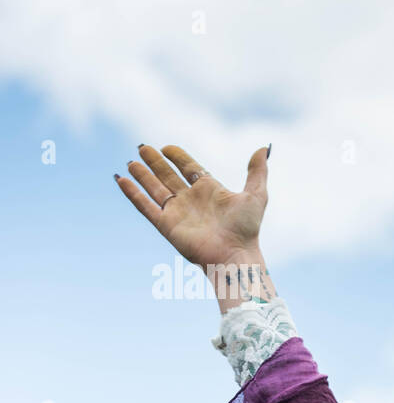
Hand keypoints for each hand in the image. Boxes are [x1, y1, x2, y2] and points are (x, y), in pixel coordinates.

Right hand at [115, 144, 269, 268]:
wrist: (235, 254)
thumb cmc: (247, 228)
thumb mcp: (256, 195)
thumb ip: (257, 171)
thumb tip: (262, 148)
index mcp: (210, 191)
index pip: (189, 168)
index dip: (178, 157)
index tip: (166, 147)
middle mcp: (192, 200)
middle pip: (168, 176)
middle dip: (155, 163)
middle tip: (142, 147)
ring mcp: (178, 212)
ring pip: (155, 189)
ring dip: (142, 175)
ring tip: (131, 161)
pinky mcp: (166, 225)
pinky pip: (145, 206)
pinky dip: (132, 193)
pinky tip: (121, 180)